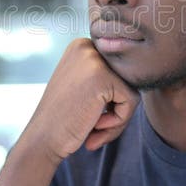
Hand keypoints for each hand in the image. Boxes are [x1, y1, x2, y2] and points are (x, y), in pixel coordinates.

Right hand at [19, 38, 139, 163]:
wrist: (41, 140)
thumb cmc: (64, 119)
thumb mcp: (83, 87)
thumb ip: (107, 76)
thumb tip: (144, 68)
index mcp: (81, 45)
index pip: (118, 71)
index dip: (112, 98)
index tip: (91, 114)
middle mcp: (86, 45)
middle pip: (127, 78)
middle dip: (117, 107)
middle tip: (96, 127)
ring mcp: (94, 59)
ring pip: (132, 90)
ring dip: (119, 116)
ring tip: (95, 129)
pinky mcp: (103, 77)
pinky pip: (131, 102)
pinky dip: (118, 121)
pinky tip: (94, 126)